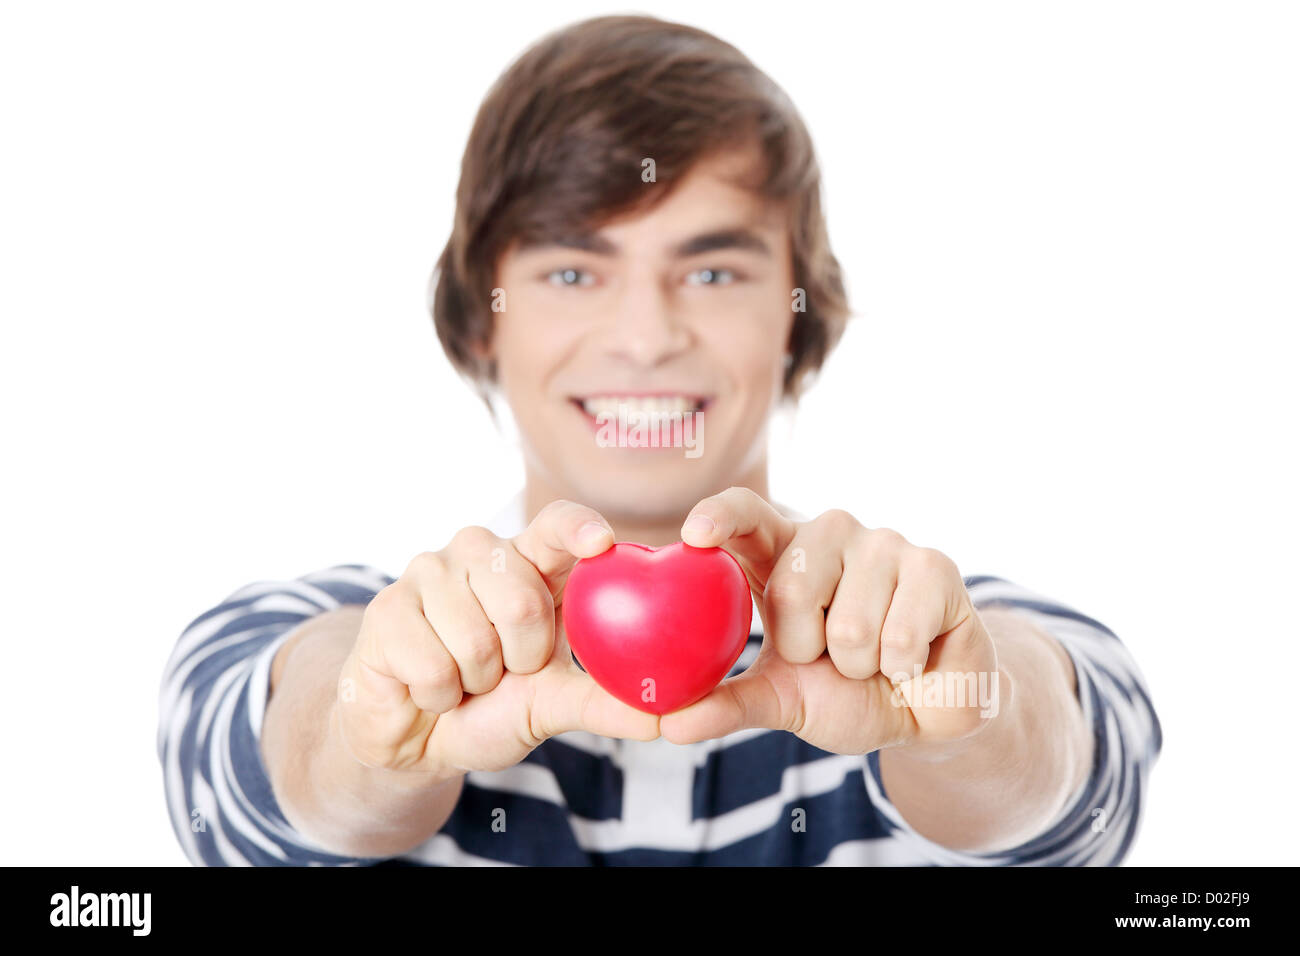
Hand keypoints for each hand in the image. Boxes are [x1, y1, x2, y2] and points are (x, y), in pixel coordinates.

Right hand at [337, 500, 659, 775]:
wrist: (418, 738)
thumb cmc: (494, 705)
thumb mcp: (555, 704)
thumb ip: (606, 702)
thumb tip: (666, 715)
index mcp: (530, 562)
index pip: (557, 523)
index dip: (578, 528)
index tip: (601, 544)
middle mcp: (479, 552)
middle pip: (524, 599)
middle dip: (521, 657)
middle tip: (505, 669)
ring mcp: (428, 572)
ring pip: (475, 638)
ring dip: (476, 681)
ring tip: (464, 677)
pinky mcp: (386, 607)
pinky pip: (431, 663)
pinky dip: (437, 694)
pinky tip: (427, 686)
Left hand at [660, 487, 1002, 756]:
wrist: (924, 712)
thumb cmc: (845, 691)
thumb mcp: (780, 698)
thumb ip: (726, 703)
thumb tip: (668, 723)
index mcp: (782, 553)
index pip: (746, 512)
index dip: (719, 515)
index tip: (693, 534)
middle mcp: (829, 534)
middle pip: (792, 586)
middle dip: (808, 647)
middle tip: (830, 656)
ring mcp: (884, 543)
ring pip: (849, 622)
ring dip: (860, 665)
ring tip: (875, 658)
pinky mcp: (935, 566)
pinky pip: (900, 634)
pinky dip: (902, 666)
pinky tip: (912, 658)